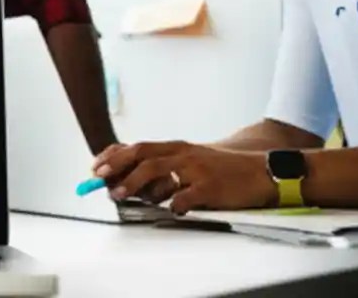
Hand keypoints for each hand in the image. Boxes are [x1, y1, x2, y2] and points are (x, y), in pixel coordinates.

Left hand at [93, 141, 276, 213]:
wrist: (260, 171)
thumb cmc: (220, 169)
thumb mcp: (189, 160)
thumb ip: (162, 166)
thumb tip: (128, 177)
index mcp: (176, 148)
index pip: (138, 147)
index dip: (115, 155)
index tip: (96, 166)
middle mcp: (183, 154)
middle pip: (143, 156)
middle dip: (118, 166)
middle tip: (102, 179)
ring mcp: (196, 170)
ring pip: (159, 172)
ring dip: (136, 184)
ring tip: (121, 194)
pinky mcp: (211, 188)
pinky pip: (186, 197)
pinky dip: (173, 204)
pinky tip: (169, 209)